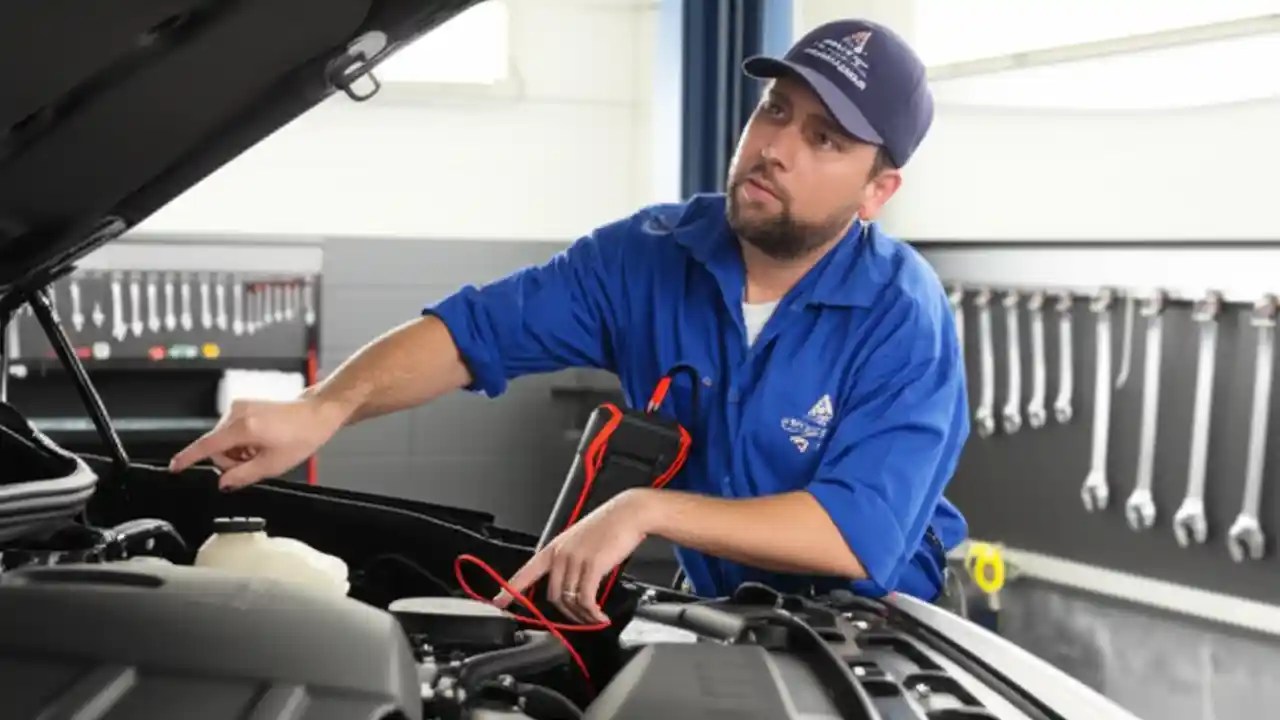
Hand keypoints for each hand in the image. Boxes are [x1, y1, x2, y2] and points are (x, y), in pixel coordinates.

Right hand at [168, 397, 348, 489]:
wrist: (318, 414)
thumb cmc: (302, 435)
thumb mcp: (272, 464)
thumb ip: (242, 476)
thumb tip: (223, 482)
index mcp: (243, 427)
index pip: (206, 446)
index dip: (188, 459)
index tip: (174, 468)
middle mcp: (238, 413)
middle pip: (216, 447)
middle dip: (231, 461)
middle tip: (255, 463)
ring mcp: (241, 407)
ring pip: (224, 440)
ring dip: (239, 452)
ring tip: (263, 451)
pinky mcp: (246, 406)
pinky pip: (233, 431)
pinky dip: (243, 442)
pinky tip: (261, 442)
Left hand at [494, 489, 655, 624]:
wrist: (629, 513)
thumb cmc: (609, 525)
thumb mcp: (581, 540)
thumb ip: (570, 560)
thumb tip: (571, 584)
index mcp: (555, 547)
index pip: (526, 571)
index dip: (510, 589)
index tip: (498, 602)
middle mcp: (561, 554)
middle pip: (553, 595)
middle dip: (568, 614)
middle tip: (582, 619)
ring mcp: (575, 560)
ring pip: (570, 600)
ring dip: (582, 616)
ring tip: (595, 618)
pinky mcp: (592, 566)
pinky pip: (586, 600)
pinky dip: (593, 613)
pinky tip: (600, 616)